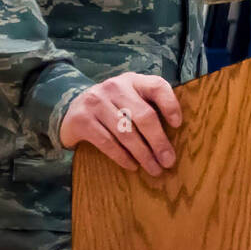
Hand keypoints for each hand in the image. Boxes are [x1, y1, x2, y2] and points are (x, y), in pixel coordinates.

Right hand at [59, 72, 181, 175]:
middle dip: (159, 142)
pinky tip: (132, 166)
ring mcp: (96, 102)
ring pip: (126, 132)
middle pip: (144, 115)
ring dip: (143, 154)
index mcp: (132, 80)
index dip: (170, 105)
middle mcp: (114, 87)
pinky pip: (107, 142)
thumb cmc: (112, 106)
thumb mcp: (130, 98)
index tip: (178, 125)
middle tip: (168, 161)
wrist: (72, 109)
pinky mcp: (81, 119)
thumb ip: (149, 105)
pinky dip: (122, 157)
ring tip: (154, 169)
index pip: (157, 86)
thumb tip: (175, 133)